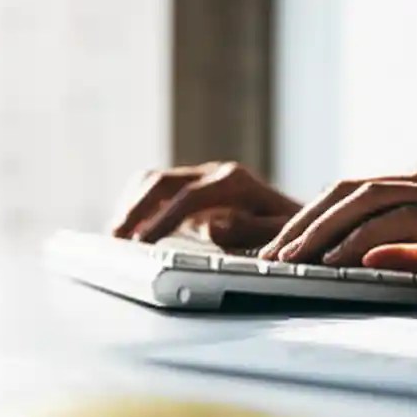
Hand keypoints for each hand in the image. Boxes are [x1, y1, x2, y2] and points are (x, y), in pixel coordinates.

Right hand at [109, 162, 301, 251]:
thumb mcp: (278, 234)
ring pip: (154, 181)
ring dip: (131, 205)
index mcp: (234, 183)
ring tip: (115, 235)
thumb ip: (248, 231)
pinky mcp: (192, 188)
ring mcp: (201, 178)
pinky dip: (138, 205)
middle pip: (162, 182)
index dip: (162, 220)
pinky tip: (128, 228)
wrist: (301, 218)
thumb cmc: (291, 232)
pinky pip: (157, 190)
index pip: (188, 198)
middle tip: (115, 239)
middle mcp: (214, 173)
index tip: (142, 243)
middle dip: (135, 209)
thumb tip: (212, 227)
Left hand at [259, 163, 416, 300]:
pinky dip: (357, 240)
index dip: (311, 221)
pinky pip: (392, 222)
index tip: (280, 252)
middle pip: (344, 191)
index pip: (350, 197)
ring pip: (361, 199)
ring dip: (318, 230)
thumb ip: (404, 253)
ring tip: (288, 258)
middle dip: (301, 223)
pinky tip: (333, 260)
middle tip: (268, 255)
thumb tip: (358, 260)